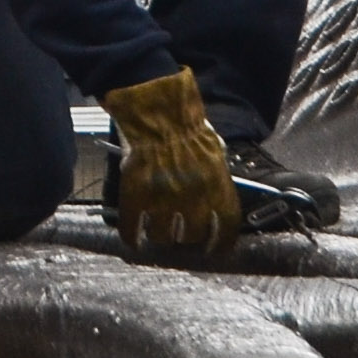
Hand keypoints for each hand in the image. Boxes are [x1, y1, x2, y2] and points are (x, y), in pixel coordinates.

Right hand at [104, 67, 238, 259]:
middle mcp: (192, 195)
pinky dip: (131, 236)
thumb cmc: (186, 125)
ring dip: (160, 237)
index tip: (216, 250)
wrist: (156, 107)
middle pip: (192, 235)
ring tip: (156, 233)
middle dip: (186, 237)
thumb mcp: (215, 152)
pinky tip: (133, 240)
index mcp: (216, 184)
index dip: (222, 243)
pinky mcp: (135, 193)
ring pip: (162, 236)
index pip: (226, 225)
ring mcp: (162, 196)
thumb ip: (217, 180)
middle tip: (180, 234)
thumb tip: (218, 199)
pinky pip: (132, 225)